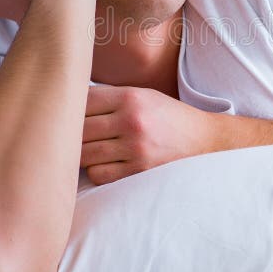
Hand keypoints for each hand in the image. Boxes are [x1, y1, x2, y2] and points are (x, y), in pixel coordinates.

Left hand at [80, 85, 215, 184]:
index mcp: (131, 97)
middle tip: (70, 137)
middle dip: (71, 134)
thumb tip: (68, 103)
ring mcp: (135, 148)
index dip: (71, 108)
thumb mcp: (144, 96)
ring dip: (82, 154)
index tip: (69, 114)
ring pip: (84, 154)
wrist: (204, 141)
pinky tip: (106, 163)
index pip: (83, 101)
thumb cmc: (167, 117)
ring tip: (90, 150)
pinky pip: (98, 174)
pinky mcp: (138, 172)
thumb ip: (111, 98)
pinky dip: (96, 171)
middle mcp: (132, 121)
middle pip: (79, 129)